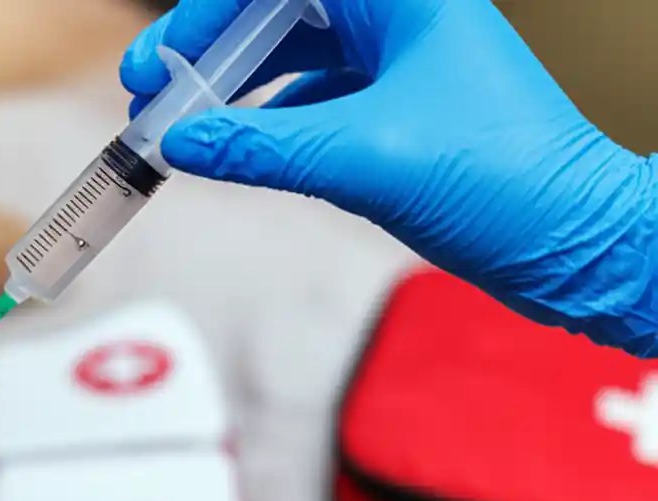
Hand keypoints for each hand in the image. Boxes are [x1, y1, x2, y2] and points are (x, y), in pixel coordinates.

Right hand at [122, 0, 657, 355]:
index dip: (206, 17)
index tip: (158, 62)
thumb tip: (182, 139)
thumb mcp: (363, 159)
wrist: (576, 246)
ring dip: (234, 87)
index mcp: (405, 0)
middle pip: (277, 14)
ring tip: (181, 121)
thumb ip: (260, 146)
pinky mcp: (399, 110)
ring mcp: (401, 63)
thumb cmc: (507, 183)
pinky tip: (236, 146)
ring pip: (292, 56)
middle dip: (209, 50)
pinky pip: (315, 100)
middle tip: (153, 91)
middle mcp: (402, 19)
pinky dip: (269, 120)